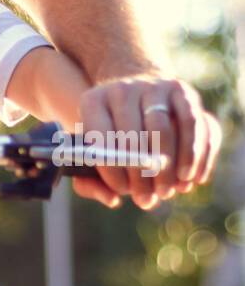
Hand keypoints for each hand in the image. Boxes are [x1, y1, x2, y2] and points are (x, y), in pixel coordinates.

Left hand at [72, 75, 221, 209]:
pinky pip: (191, 122)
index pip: (100, 136)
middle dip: (141, 173)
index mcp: (93, 102)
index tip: (123, 191)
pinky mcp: (180, 89)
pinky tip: (190, 177)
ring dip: (167, 167)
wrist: (137, 100)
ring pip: (163, 129)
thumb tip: (112, 199)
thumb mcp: (95, 155)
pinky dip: (193, 154)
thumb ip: (91, 182)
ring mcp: (152, 86)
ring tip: (167, 191)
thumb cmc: (114, 139)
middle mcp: (121, 89)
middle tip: (147, 199)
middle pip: (133, 135)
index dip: (112, 168)